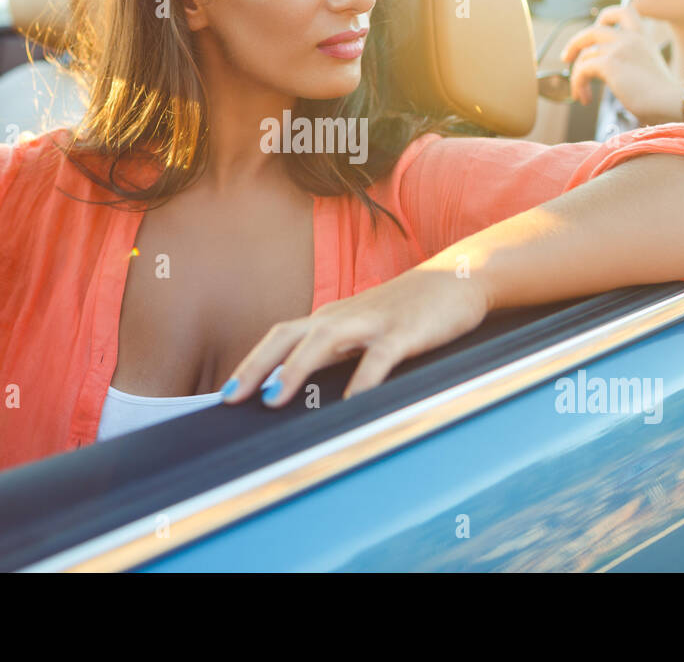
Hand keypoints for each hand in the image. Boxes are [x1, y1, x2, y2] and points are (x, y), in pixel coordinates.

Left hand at [220, 266, 490, 407]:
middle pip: (287, 335)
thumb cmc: (408, 312)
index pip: (279, 337)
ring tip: (275, 398)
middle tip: (231, 398)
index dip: (250, 363)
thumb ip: (336, 353)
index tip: (226, 394)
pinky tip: (353, 404)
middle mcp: (343, 317)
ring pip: (323, 340)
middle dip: (256, 365)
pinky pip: (379, 358)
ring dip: (295, 367)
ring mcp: (372, 323)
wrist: (457, 278)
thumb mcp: (364, 330)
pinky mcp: (404, 332)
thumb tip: (303, 387)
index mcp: (330, 318)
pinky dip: (363, 380)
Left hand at [560, 4, 683, 123]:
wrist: (671, 101)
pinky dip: (577, 84)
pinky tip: (584, 98)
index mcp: (642, 37)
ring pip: (584, 55)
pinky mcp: (609, 62)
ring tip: (581, 94)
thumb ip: (630, 60)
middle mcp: (630, 37)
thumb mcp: (647, 68)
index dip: (604, 17)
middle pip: (592, 30)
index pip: (623, 10)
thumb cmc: (662, 94)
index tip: (594, 31)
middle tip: (566, 58)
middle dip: (575, 43)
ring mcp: (619, 47)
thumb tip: (604, 69)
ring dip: (577, 76)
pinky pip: (581, 69)